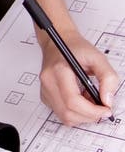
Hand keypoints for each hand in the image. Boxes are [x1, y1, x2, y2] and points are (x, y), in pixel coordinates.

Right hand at [17, 0, 117, 124]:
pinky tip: (81, 99)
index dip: (94, 111)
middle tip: (102, 108)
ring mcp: (43, 88)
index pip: (75, 104)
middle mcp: (47, 82)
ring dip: (82, 115)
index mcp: (59, 72)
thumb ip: (108, 78)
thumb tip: (109, 99)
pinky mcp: (44, 93)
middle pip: (69, 115)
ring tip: (92, 102)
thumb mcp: (98, 56)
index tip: (106, 108)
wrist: (56, 35)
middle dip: (89, 116)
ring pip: (63, 117)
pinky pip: (60, 111)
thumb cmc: (74, 44)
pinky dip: (73, 110)